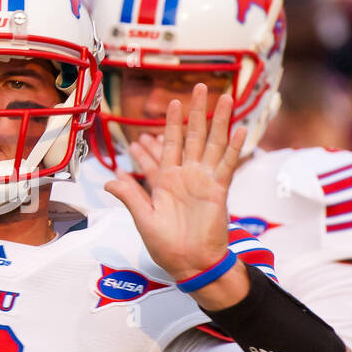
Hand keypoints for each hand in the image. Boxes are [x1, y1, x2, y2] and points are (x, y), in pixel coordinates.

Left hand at [105, 85, 244, 282]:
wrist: (192, 264)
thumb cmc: (167, 246)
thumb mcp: (144, 220)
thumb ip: (131, 196)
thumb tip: (111, 179)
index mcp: (165, 181)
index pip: (164, 147)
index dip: (165, 128)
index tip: (167, 107)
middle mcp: (186, 176)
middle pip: (192, 136)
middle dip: (194, 112)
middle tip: (198, 87)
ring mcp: (204, 181)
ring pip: (213, 143)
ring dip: (218, 120)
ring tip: (224, 97)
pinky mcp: (219, 190)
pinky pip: (228, 164)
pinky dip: (234, 146)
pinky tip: (240, 128)